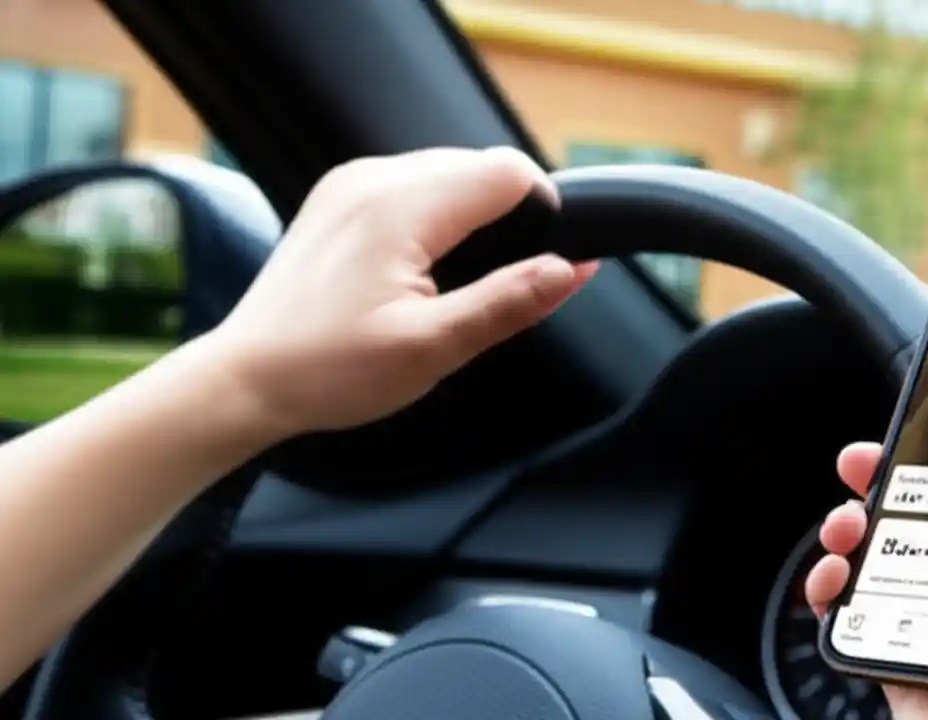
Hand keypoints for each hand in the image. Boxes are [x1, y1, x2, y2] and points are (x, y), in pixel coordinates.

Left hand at [205, 146, 595, 436]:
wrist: (245, 380)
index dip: (544, 213)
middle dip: (510, 217)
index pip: (507, 172)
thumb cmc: (330, 371)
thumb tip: (574, 268)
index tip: (541, 266)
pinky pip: (413, 184)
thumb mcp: (433, 347)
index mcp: (401, 207)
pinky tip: (424, 268)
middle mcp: (373, 177)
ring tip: (458, 283)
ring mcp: (351, 182)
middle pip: (480, 167)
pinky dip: (438, 215)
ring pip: (448, 172)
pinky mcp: (339, 197)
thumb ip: (510, 301)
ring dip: (473, 215)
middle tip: (497, 287)